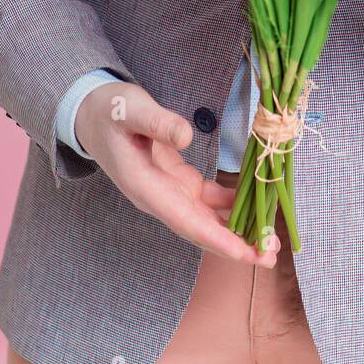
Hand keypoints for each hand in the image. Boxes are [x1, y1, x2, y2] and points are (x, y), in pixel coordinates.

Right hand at [75, 81, 279, 268]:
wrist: (92, 113)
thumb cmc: (110, 110)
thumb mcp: (130, 109)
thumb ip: (158, 122)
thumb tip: (186, 136)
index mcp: (145, 187)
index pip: (187, 221)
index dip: (218, 239)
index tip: (246, 253)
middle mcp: (158, 197)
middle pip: (201, 230)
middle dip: (236, 245)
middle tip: (270, 254)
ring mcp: (169, 191)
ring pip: (207, 218)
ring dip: (238, 229)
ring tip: (270, 238)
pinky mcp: (177, 180)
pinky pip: (207, 199)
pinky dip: (231, 203)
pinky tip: (255, 203)